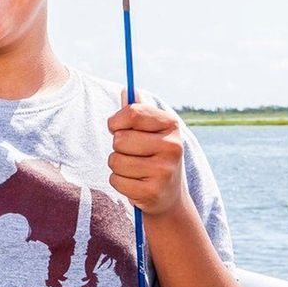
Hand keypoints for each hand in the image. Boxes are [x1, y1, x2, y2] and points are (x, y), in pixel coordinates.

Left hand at [106, 90, 186, 216]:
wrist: (169, 196)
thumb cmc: (154, 155)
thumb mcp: (151, 131)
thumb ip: (138, 111)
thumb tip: (126, 90)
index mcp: (171, 125)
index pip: (132, 113)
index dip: (116, 121)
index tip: (116, 128)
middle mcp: (172, 146)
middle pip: (119, 139)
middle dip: (117, 147)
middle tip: (132, 154)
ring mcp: (164, 171)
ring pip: (115, 161)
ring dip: (117, 166)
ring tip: (134, 169)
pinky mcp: (153, 192)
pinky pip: (116, 181)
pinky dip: (119, 182)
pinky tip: (135, 184)